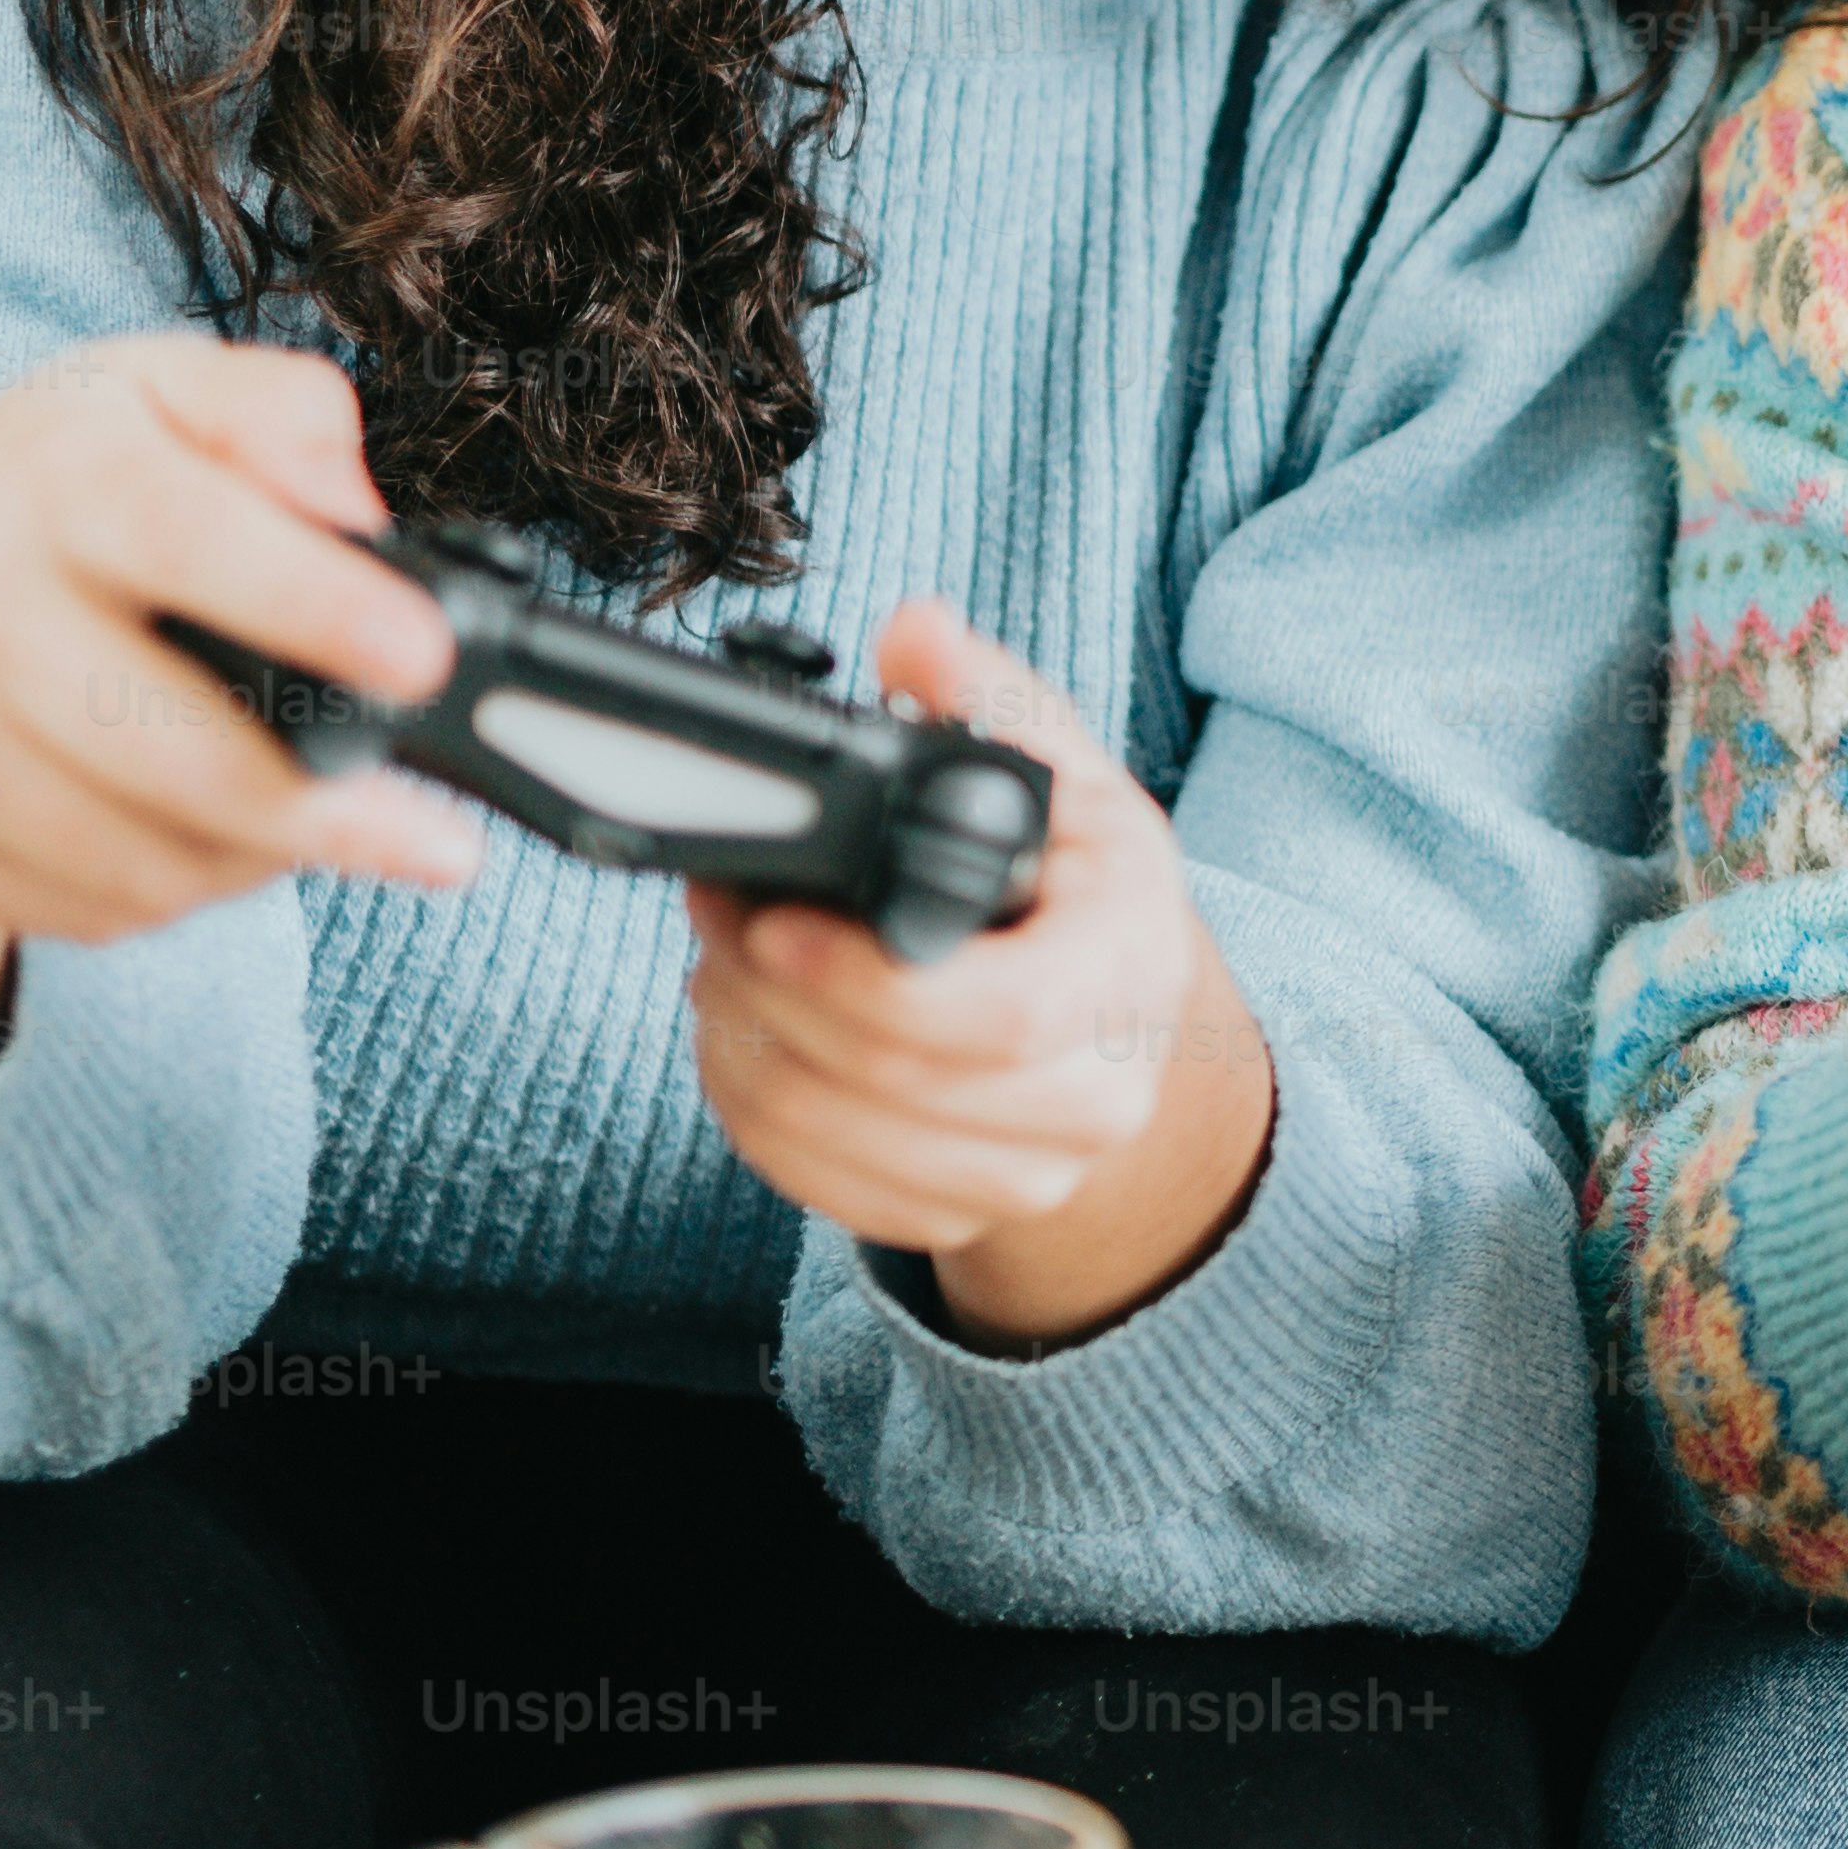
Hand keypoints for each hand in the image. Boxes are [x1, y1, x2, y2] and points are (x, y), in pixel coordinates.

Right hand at [0, 331, 482, 1115]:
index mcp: (57, 479)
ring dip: (257, 866)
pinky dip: (171, 894)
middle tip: (428, 835)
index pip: (188, 540)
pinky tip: (205, 848)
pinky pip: (84, 911)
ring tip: (312, 830)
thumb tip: (352, 505)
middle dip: (330, 813)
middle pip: (181, 758)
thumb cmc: (28, 489)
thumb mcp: (150, 396)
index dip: (316, 606)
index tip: (423, 660)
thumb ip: (277, 413)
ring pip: (142, 865)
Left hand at [685, 604, 1274, 1348]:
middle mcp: (1098, 1098)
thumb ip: (990, 700)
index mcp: (1133, 973)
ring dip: (741, 1045)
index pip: (1000, 1017)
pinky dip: (749, 1106)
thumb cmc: (1085, 895)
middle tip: (714, 913)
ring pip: (835, 1137)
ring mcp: (1027, 1175)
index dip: (861, 982)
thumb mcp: (1069, 782)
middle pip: (893, 1082)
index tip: (768, 922)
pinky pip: (815, 1186)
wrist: (1123, 1037)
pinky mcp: (955, 1217)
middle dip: (767, 993)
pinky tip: (741, 1032)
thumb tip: (915, 631)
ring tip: (720, 962)